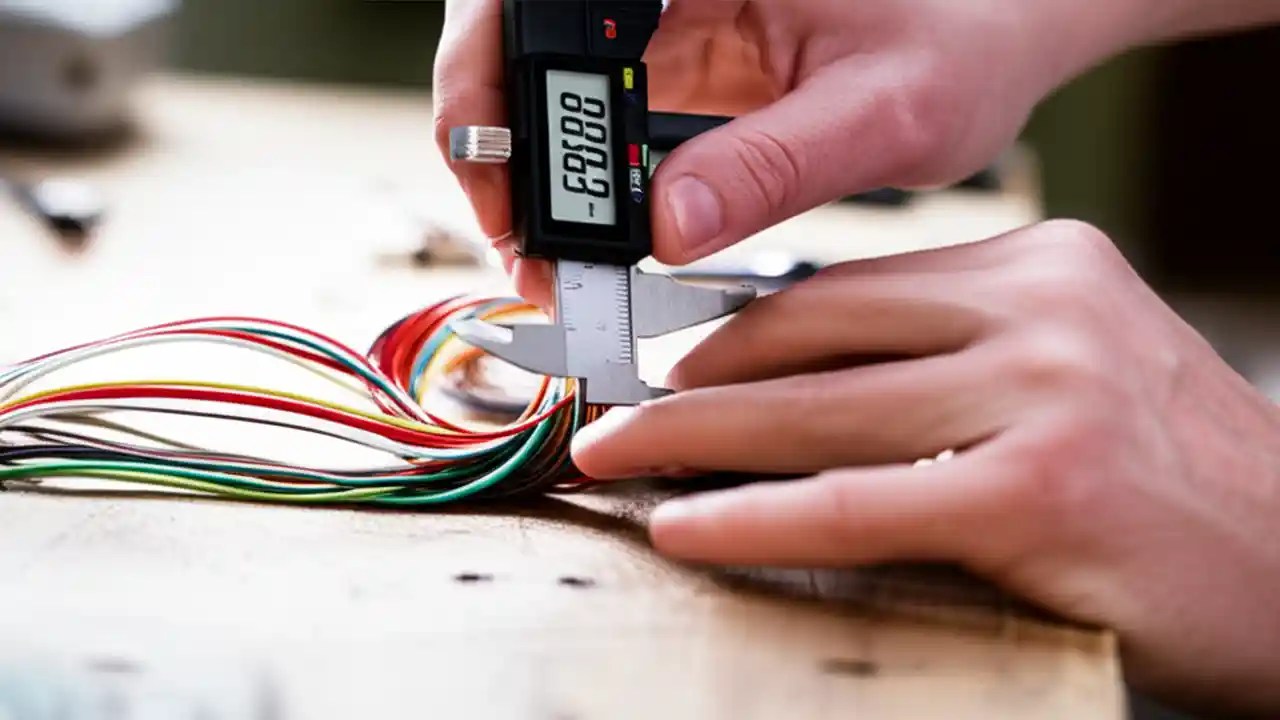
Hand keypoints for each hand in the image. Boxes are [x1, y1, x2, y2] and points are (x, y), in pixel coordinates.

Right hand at [434, 0, 1156, 305]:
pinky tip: (589, 236)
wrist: (1001, 33)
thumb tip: (666, 229)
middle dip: (495, 136)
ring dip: (529, 167)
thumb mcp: (885, 111)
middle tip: (516, 240)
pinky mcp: (673, 56)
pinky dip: (577, 178)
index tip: (502, 174)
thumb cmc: (966, 37)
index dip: (493, 73)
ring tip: (546, 254)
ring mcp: (664, 11)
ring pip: (543, 77)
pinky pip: (592, 110)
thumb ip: (776, 166)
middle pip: (520, 32)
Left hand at [571, 220, 1279, 714]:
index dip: (734, 331)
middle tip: (609, 408)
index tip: (662, 365)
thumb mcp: (1067, 379)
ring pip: (816, 414)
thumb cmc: (1174, 484)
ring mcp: (1044, 393)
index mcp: (1039, 269)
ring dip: (691, 442)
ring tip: (614, 459)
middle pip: (812, 337)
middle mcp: (1040, 310)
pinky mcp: (1040, 489)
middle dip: (689, 381)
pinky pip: (855, 502)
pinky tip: (684, 525)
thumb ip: (946, 363)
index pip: (844, 290)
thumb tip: (793, 389)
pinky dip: (754, 515)